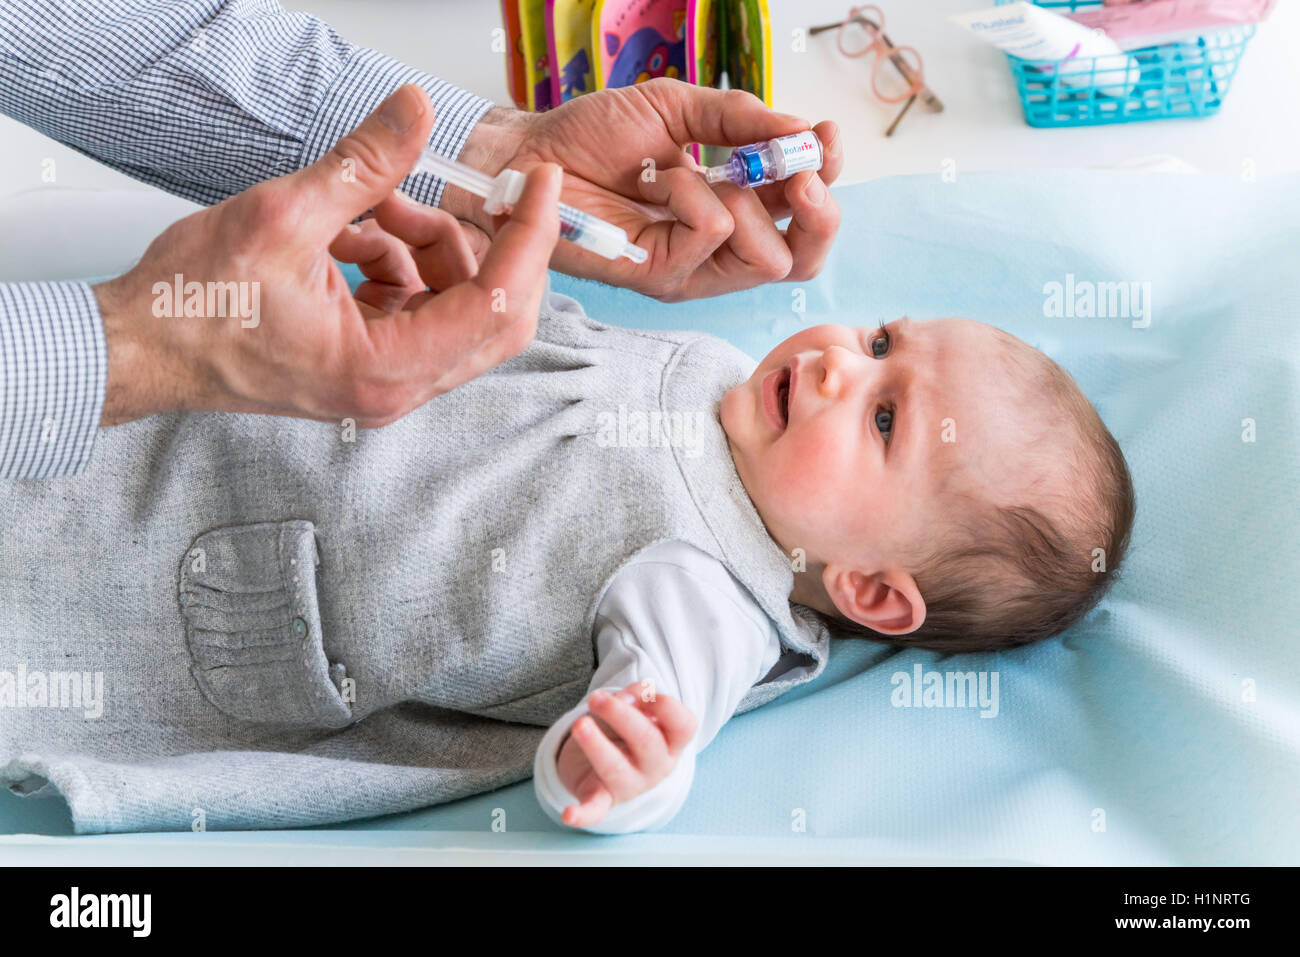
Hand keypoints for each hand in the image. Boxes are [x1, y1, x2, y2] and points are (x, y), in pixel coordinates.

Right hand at [93, 85, 562, 425]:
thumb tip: (414, 112)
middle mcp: (395, 388)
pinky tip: (352, 234)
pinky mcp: (368, 363)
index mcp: (385, 369)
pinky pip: (415, 306)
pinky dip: (398, 263)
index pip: (498, 304)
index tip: (540, 185)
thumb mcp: (285, 214)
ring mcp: (384, 381)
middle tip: (478, 188)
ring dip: (426, 245)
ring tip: (369, 207)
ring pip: (451, 304)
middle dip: (482, 242)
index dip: (529, 237)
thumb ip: (363, 164)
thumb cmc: (196, 305)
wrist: (143, 346)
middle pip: (490, 313)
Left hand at [444, 78, 843, 301]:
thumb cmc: (596, 135)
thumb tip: (800, 128)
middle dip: (816, 210)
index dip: (827, 178)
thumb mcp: (677, 109)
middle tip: (803, 171)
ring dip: (744, 200)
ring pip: (767, 256)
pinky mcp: (663, 277)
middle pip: (805, 257)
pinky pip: (711, 236)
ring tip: (696, 170)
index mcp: (737, 206)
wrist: (536, 152)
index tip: (824, 136)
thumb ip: (738, 118)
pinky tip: (659, 183)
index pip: (806, 216)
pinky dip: (694, 197)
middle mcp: (723, 246)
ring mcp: (695, 268)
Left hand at [555, 682, 697, 827]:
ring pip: (616, 767)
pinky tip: (568, 814)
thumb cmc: (626, 731)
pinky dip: (582, 813)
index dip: (665, 705)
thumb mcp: (636, 710)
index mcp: (671, 743)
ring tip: (580, 724)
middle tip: (595, 699)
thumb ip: (636, 696)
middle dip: (621, 715)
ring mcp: (631, 785)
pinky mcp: (603, 798)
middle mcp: (656, 767)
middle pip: (647, 741)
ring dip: (596, 745)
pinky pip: (595, 809)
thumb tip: (627, 697)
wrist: (607, 765)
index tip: (644, 692)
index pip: (684, 726)